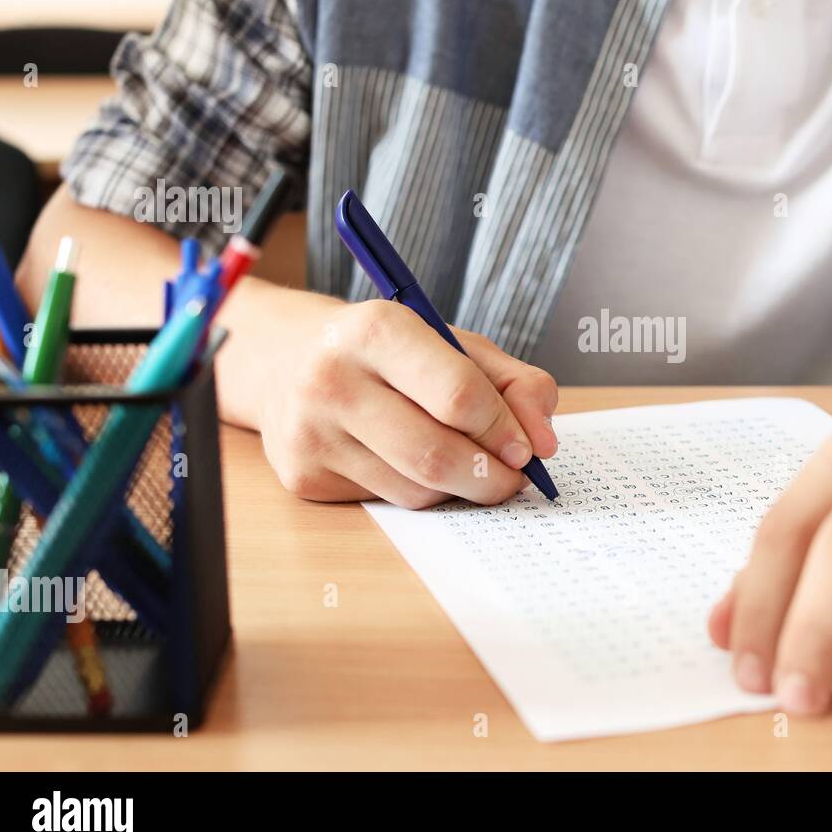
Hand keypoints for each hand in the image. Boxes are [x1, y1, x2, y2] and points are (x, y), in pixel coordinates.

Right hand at [259, 299, 557, 507]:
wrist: (286, 359)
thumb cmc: (388, 351)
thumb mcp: (454, 343)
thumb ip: (515, 382)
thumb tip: (544, 442)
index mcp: (375, 330)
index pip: (459, 396)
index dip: (506, 429)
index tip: (529, 447)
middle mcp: (332, 381)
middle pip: (436, 455)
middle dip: (491, 475)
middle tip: (515, 476)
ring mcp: (311, 433)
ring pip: (415, 489)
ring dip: (460, 488)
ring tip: (470, 465)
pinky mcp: (304, 476)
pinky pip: (388, 501)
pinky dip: (421, 492)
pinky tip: (417, 465)